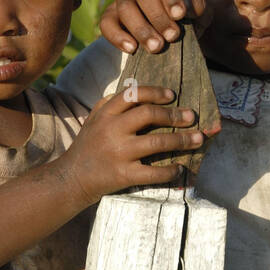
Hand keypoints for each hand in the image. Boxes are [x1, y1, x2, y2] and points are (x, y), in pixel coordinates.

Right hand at [57, 85, 203, 204]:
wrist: (71, 178)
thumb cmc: (88, 146)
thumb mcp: (94, 119)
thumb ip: (112, 104)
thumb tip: (142, 92)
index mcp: (106, 113)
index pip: (133, 94)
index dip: (155, 92)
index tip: (172, 95)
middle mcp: (112, 130)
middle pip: (149, 115)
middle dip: (175, 115)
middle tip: (192, 117)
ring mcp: (118, 153)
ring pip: (157, 142)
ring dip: (182, 140)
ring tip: (198, 139)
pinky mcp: (123, 175)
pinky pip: (153, 172)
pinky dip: (170, 170)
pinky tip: (180, 168)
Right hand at [98, 0, 212, 53]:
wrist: (173, 29)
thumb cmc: (188, 15)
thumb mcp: (200, 11)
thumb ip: (198, 6)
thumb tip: (188, 8)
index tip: (180, 15)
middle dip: (158, 16)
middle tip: (172, 36)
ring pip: (125, 7)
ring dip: (141, 28)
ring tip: (156, 47)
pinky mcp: (111, 14)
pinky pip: (106, 22)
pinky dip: (117, 36)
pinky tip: (132, 49)